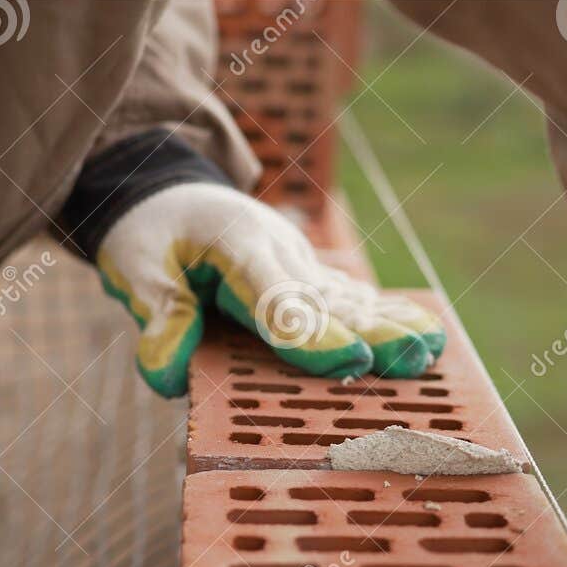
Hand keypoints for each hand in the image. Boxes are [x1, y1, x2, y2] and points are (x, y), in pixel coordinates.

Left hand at [94, 182, 443, 396]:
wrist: (167, 190)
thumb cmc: (148, 232)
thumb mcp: (133, 267)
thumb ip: (158, 315)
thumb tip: (169, 376)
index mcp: (237, 246)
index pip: (277, 298)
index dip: (312, 333)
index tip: (348, 361)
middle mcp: (279, 251)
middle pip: (327, 300)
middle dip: (372, 332)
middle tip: (413, 359)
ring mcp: (298, 260)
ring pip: (347, 298)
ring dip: (390, 325)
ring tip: (432, 347)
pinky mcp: (306, 272)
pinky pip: (347, 297)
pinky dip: (383, 315)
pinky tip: (423, 334)